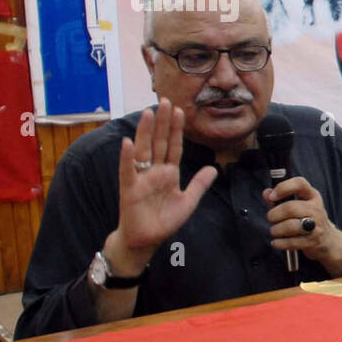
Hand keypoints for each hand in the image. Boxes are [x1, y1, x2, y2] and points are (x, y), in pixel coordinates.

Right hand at [110, 99, 217, 273]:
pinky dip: (127, 158)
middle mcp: (154, 171)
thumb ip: (199, 184)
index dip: (177, 129)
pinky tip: (128, 142)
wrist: (146, 240)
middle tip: (166, 100)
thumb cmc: (164, 221)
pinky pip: (128, 171)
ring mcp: (141, 178)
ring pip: (144, 150)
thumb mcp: (188, 201)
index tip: (180, 110)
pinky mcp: (129, 189)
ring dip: (146, 132)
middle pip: (160, 142)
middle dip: (164, 122)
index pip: (174, 146)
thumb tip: (213, 168)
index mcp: (169, 173)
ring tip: (150, 113)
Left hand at [263, 177, 341, 276]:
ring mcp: (316, 225)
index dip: (283, 188)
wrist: (327, 239)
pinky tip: (276, 242)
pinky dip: (279, 243)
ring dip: (276, 230)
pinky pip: (291, 242)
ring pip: (290, 226)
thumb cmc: (307, 218)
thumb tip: (266, 193)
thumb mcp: (299, 204)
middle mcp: (316, 209)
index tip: (272, 196)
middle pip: (290, 208)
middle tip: (271, 218)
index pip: (300, 184)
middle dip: (274, 215)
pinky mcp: (313, 241)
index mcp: (312, 196)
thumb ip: (281, 198)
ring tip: (275, 231)